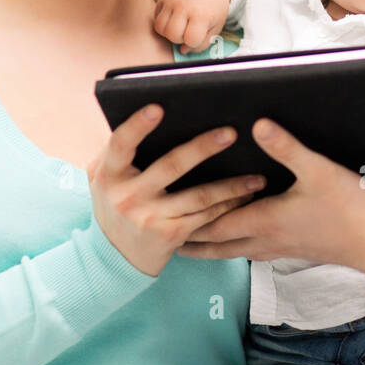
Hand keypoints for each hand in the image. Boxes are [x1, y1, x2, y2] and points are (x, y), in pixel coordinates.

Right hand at [86, 103, 265, 276]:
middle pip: (171, 166)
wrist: (115, 257)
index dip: (137, 125)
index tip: (158, 107)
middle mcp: (127, 197)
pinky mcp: (170, 236)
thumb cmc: (117, 203)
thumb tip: (153, 113)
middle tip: (231, 133)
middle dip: (203, 148)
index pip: (121, 144)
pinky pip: (205, 216)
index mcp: (110, 174)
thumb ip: (121, 150)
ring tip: (257, 176)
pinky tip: (247, 195)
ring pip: (198, 196)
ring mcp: (149, 218)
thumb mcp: (107, 178)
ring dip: (231, 186)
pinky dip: (229, 205)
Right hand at [152, 0, 232, 53]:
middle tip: (187, 31)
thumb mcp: (215, 27)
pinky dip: (163, 22)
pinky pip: (156, 17)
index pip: (190, 40)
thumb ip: (202, 43)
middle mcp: (184, 6)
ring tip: (179, 26)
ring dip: (169, 32)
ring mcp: (172, 0)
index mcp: (201, 15)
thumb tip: (183, 50)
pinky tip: (174, 18)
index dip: (194, 42)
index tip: (198, 35)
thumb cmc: (214, 9)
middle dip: (179, 38)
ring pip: (160, 28)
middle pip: (171, 35)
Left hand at [178, 118, 364, 279]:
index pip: (216, 223)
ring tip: (194, 243)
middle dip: (192, 242)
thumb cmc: (349, 208)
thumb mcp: (317, 170)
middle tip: (166, 240)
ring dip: (212, 247)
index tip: (165, 218)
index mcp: (265, 219)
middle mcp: (266, 239)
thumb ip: (286, 147)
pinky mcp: (294, 249)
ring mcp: (280, 248)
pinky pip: (254, 251)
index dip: (189, 220)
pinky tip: (241, 240)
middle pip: (218, 246)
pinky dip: (236, 246)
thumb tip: (259, 125)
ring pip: (235, 251)